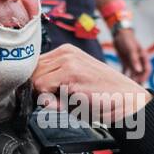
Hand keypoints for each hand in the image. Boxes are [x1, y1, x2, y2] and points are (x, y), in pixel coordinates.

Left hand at [31, 44, 151, 124]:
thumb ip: (51, 84)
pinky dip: (51, 101)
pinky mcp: (70, 72)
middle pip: (31, 73)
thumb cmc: (101, 98)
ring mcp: (68, 60)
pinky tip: (72, 101)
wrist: (127, 102)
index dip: (36, 85)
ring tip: (69, 100)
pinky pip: (41, 88)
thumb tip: (27, 90)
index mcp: (66, 52)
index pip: (33, 66)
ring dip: (47, 97)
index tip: (48, 96)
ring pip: (34, 80)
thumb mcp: (72, 86)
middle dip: (40, 91)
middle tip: (62, 100)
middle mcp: (66, 52)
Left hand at [111, 27, 148, 82]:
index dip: (145, 76)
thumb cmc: (127, 40)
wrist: (119, 34)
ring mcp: (133, 62)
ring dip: (131, 80)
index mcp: (144, 57)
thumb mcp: (131, 49)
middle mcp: (139, 61)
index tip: (140, 81)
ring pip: (134, 74)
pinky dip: (124, 76)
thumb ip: (135, 60)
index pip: (147, 69)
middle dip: (138, 80)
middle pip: (141, 73)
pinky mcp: (126, 63)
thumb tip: (139, 70)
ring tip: (127, 87)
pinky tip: (120, 82)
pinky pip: (126, 71)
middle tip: (132, 87)